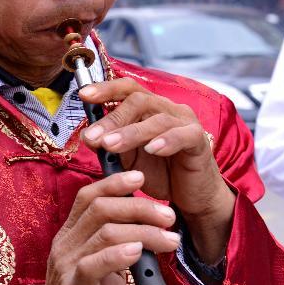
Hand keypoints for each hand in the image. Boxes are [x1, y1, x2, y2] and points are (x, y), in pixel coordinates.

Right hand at [12, 171, 178, 284]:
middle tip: (169, 216)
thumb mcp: (102, 268)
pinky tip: (139, 252)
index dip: (114, 182)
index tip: (141, 177)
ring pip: (104, 233)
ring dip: (143, 231)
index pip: (88, 196)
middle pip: (100, 208)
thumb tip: (147, 231)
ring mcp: (67, 265)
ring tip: (171, 239)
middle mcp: (66, 244)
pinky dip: (118, 255)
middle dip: (139, 206)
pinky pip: (93, 265)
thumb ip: (116, 247)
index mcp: (71, 235)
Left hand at [79, 78, 234, 261]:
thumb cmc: (157, 171)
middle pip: (139, 101)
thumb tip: (86, 136)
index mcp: (148, 108)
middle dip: (112, 119)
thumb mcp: (126, 158)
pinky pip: (184, 136)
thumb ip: (109, 145)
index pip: (127, 88)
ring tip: (110, 146)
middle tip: (92, 137)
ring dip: (131, 132)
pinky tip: (152, 149)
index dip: (106, 88)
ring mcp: (186, 122)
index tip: (83, 95)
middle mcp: (167, 109)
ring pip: (158, 119)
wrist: (189, 196)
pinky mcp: (200, 141)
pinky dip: (167, 141)